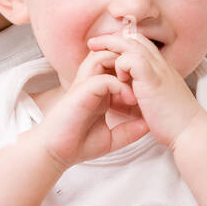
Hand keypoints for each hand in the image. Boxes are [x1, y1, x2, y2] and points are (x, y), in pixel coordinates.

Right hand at [36, 47, 148, 167]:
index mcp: (100, 90)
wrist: (56, 153)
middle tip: (146, 77)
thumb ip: (130, 130)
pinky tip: (129, 100)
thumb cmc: (79, 145)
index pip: (117, 65)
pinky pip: (104, 78)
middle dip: (130, 59)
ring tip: (138, 85)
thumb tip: (150, 125)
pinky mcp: (81, 92)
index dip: (134, 69)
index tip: (150, 86)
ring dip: (124, 67)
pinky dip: (120, 86)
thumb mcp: (113, 138)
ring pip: (105, 57)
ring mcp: (86, 85)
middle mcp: (92, 82)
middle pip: (110, 53)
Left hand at [87, 32, 202, 147]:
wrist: (190, 133)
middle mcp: (160, 65)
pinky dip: (121, 65)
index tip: (103, 48)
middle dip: (111, 38)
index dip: (121, 42)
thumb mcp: (152, 102)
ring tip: (95, 51)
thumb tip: (119, 95)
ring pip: (132, 43)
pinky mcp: (153, 79)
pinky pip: (132, 60)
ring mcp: (158, 70)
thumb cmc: (172, 122)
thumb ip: (137, 93)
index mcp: (160, 69)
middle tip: (92, 43)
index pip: (140, 43)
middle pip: (134, 38)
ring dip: (111, 45)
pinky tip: (119, 78)